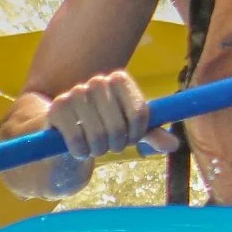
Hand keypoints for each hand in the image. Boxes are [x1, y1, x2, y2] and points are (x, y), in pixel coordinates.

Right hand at [4, 70, 175, 197]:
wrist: (68, 132)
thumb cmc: (105, 127)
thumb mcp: (132, 129)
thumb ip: (153, 134)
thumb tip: (174, 144)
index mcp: (120, 80)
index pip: (140, 113)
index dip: (137, 133)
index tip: (130, 138)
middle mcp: (98, 81)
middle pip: (119, 126)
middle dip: (117, 144)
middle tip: (110, 145)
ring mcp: (75, 92)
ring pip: (98, 134)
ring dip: (98, 150)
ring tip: (94, 146)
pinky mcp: (57, 108)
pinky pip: (76, 139)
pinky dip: (80, 151)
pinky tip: (79, 149)